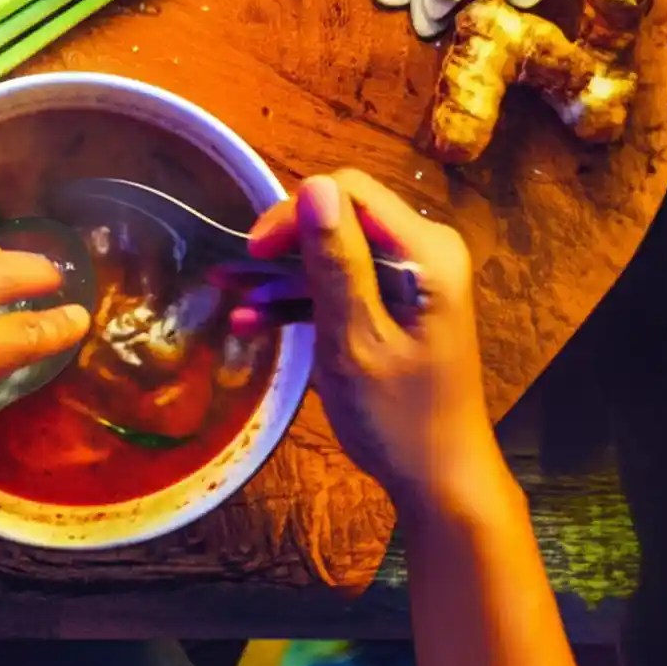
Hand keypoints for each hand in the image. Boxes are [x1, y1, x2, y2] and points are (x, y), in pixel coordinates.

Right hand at [241, 170, 510, 515]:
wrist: (438, 479)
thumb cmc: (399, 417)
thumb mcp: (356, 340)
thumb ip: (336, 263)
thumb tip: (313, 186)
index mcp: (426, 253)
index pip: (350, 194)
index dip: (294, 213)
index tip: (252, 252)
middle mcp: (423, 253)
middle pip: (340, 219)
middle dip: (282, 244)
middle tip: (232, 276)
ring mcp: (409, 280)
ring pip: (332, 254)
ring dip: (281, 275)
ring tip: (228, 295)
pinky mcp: (394, 306)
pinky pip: (340, 286)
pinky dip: (300, 300)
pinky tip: (253, 321)